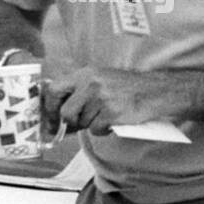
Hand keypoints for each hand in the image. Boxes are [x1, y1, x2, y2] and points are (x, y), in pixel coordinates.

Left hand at [45, 66, 192, 135]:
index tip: (50, 120)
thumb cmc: (127, 87)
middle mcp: (90, 84)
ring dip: (92, 125)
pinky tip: (113, 120)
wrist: (154, 91)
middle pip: (66, 112)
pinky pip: (96, 130)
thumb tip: (59, 115)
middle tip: (78, 125)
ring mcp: (101, 98)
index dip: (49, 107)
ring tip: (106, 116)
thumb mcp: (100, 79)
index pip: (54, 89)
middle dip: (71, 123)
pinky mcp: (111, 113)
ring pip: (83, 123)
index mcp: (85, 74)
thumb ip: (79, 92)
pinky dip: (103, 130)